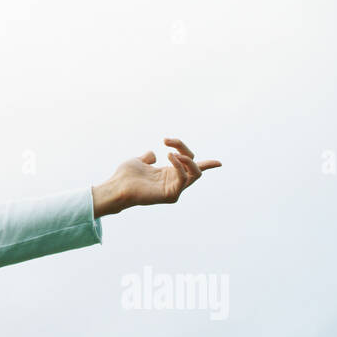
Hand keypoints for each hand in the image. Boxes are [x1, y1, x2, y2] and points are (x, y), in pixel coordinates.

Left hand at [107, 138, 221, 209]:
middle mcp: (174, 182)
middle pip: (193, 163)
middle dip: (184, 148)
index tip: (219, 163)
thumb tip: (153, 154)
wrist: (116, 186)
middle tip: (167, 140)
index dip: (206, 165)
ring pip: (195, 172)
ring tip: (170, 152)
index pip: (192, 168)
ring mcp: (174, 189)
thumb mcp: (139, 161)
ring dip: (186, 158)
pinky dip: (180, 165)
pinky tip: (169, 157)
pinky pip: (184, 178)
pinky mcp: (171, 195)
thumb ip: (148, 157)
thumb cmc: (125, 176)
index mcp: (169, 174)